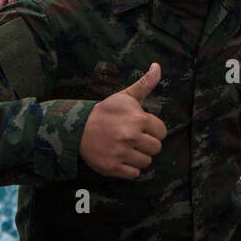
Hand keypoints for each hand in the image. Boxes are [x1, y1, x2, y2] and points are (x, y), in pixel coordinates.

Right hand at [80, 63, 167, 179]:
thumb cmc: (106, 111)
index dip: (154, 130)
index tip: (142, 128)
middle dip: (147, 144)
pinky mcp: (112, 167)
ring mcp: (121, 153)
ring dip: (139, 156)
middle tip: (134, 139)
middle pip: (156, 148)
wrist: (78, 127)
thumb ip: (145, 83)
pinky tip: (122, 158)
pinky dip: (130, 168)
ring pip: (146, 162)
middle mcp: (131, 137)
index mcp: (139, 119)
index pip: (162, 132)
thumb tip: (157, 66)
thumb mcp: (126, 96)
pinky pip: (134, 174)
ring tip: (127, 148)